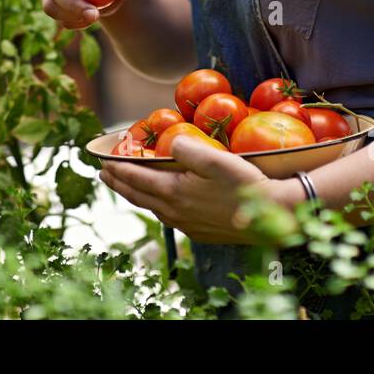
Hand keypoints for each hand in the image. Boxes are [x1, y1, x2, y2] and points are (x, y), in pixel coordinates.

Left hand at [98, 134, 296, 244]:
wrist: (272, 217)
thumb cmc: (246, 184)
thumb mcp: (216, 159)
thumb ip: (189, 148)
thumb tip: (170, 140)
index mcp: (174, 192)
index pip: (136, 178)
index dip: (117, 169)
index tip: (102, 161)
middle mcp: (175, 212)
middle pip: (138, 196)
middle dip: (119, 184)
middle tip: (104, 174)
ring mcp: (187, 225)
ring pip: (152, 208)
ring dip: (136, 195)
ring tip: (127, 186)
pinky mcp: (200, 233)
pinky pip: (168, 218)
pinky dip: (156, 207)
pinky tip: (162, 204)